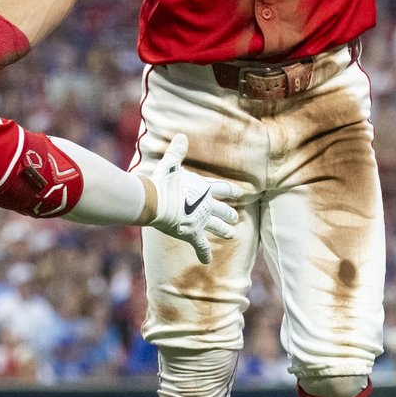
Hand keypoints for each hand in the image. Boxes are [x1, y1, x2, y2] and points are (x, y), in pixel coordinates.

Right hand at [148, 134, 241, 264]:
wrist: (155, 200)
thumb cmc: (161, 181)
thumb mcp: (169, 164)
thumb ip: (177, 152)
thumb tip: (181, 136)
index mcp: (203, 187)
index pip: (222, 189)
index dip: (232, 192)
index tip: (240, 194)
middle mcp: (206, 204)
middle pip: (223, 209)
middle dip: (229, 214)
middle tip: (235, 218)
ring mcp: (201, 220)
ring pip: (217, 227)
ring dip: (224, 231)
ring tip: (231, 234)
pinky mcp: (192, 233)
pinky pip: (201, 245)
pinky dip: (204, 253)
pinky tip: (207, 261)